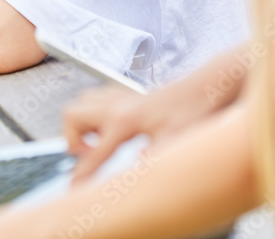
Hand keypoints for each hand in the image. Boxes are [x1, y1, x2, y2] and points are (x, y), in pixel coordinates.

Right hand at [63, 83, 195, 182]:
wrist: (203, 87)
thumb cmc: (193, 111)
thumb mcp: (176, 140)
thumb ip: (154, 157)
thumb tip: (138, 169)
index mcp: (124, 121)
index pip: (93, 154)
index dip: (81, 174)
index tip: (74, 187)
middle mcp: (116, 105)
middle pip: (71, 116)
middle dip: (71, 139)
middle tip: (88, 154)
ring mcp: (119, 96)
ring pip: (80, 103)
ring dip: (81, 123)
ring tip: (97, 141)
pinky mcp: (126, 92)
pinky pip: (96, 97)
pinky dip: (94, 112)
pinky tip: (110, 125)